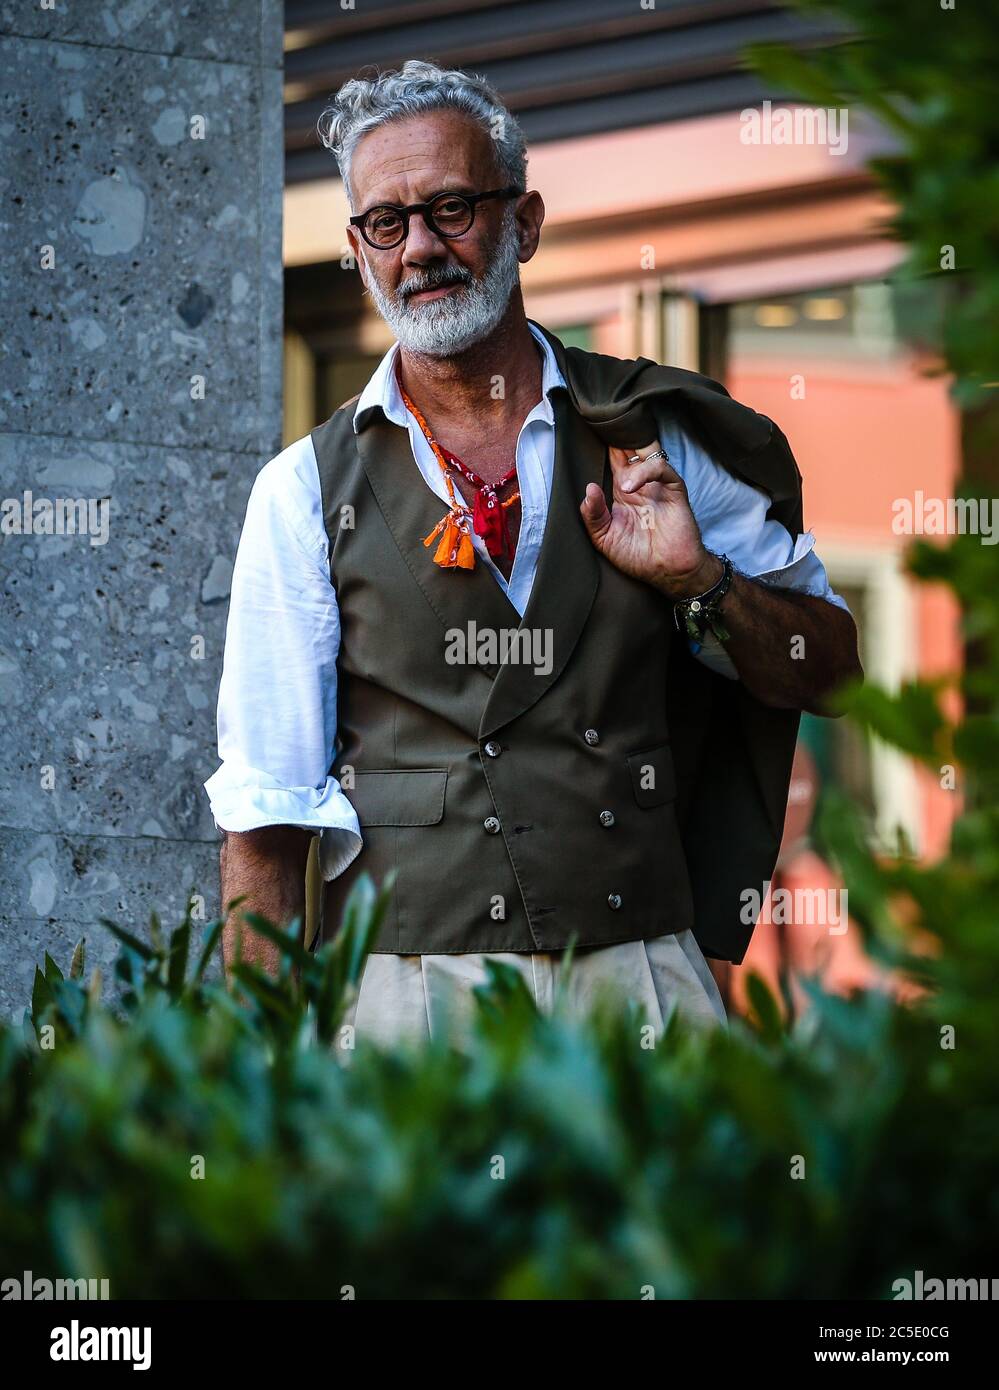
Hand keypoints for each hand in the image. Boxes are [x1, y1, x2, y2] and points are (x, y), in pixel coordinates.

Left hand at [579, 442, 721, 599]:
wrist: (666, 571)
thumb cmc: (637, 557)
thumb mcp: (604, 539)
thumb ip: (593, 516)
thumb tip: (589, 489)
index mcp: (621, 490)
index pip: (612, 459)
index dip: (603, 445)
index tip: (589, 430)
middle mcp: (638, 482)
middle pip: (629, 448)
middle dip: (617, 437)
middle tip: (603, 426)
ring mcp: (656, 484)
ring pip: (646, 452)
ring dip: (630, 453)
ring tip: (619, 483)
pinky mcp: (673, 489)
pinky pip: (661, 469)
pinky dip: (645, 472)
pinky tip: (629, 487)